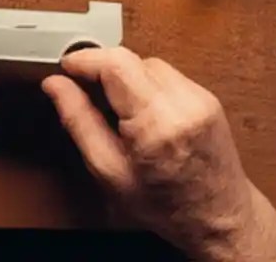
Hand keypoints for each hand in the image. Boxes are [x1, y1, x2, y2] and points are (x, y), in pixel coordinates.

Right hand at [43, 49, 275, 261]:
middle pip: (132, 59)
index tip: (66, 66)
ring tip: (117, 109)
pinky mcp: (208, 97)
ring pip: (149, 64)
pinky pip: (168, 75)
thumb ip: (80, 122)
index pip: (117, 64)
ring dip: (126, 77)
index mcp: (156, 125)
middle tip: (84, 90)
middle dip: (103, 69)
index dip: (86, 58)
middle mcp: (183, 104)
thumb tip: (56, 87)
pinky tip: (143, 112)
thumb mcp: (110, 172)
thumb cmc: (167, 206)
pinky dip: (147, 85)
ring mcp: (200, 98)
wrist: (219, 217)